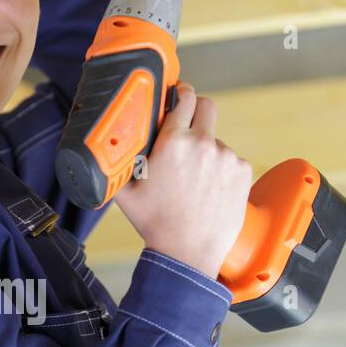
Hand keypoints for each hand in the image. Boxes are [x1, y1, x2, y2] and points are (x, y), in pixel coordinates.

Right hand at [113, 84, 252, 280]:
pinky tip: (209, 190)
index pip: (183, 98)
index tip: (180, 97)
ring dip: (207, 152)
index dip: (181, 94)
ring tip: (194, 180)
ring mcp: (226, 157)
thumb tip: (103, 150)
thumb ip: (116, 163)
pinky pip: (232, 161)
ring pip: (217, 141)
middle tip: (189, 126)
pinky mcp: (242, 172)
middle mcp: (203, 143)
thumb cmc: (155, 223)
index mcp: (173, 141)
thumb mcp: (125, 191)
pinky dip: (222, 171)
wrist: (187, 252)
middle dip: (198, 110)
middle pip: (207, 106)